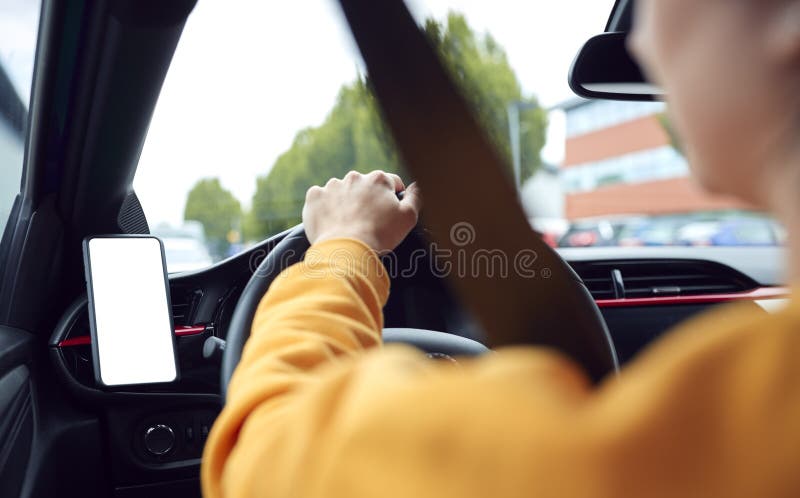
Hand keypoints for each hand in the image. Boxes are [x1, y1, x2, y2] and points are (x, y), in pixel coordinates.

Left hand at [303, 171, 421, 252]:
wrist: (345, 251)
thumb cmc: (380, 235)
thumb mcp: (408, 218)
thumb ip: (416, 197)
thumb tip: (417, 185)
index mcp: (378, 179)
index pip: (390, 183)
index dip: (392, 198)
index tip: (388, 213)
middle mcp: (355, 177)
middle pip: (364, 186)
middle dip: (366, 200)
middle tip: (367, 222)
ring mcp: (332, 185)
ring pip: (341, 191)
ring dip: (345, 203)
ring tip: (347, 225)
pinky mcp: (314, 197)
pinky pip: (320, 198)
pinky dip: (325, 208)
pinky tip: (331, 222)